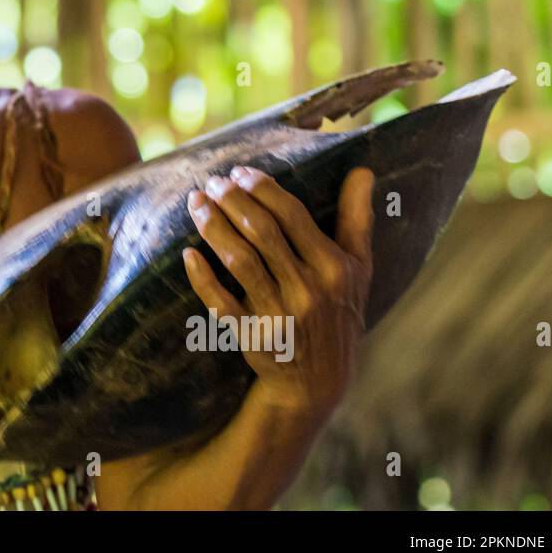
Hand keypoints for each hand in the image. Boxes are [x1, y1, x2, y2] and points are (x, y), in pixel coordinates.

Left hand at [181, 165, 374, 419]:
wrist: (321, 382)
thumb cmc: (338, 312)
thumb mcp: (358, 269)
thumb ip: (357, 219)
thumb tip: (363, 170)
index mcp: (334, 268)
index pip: (293, 215)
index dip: (262, 189)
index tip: (239, 172)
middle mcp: (309, 290)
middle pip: (261, 233)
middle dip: (232, 201)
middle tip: (211, 181)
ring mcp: (280, 315)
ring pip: (239, 261)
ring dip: (213, 228)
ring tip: (196, 203)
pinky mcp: (254, 338)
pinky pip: (221, 304)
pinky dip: (202, 278)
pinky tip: (188, 253)